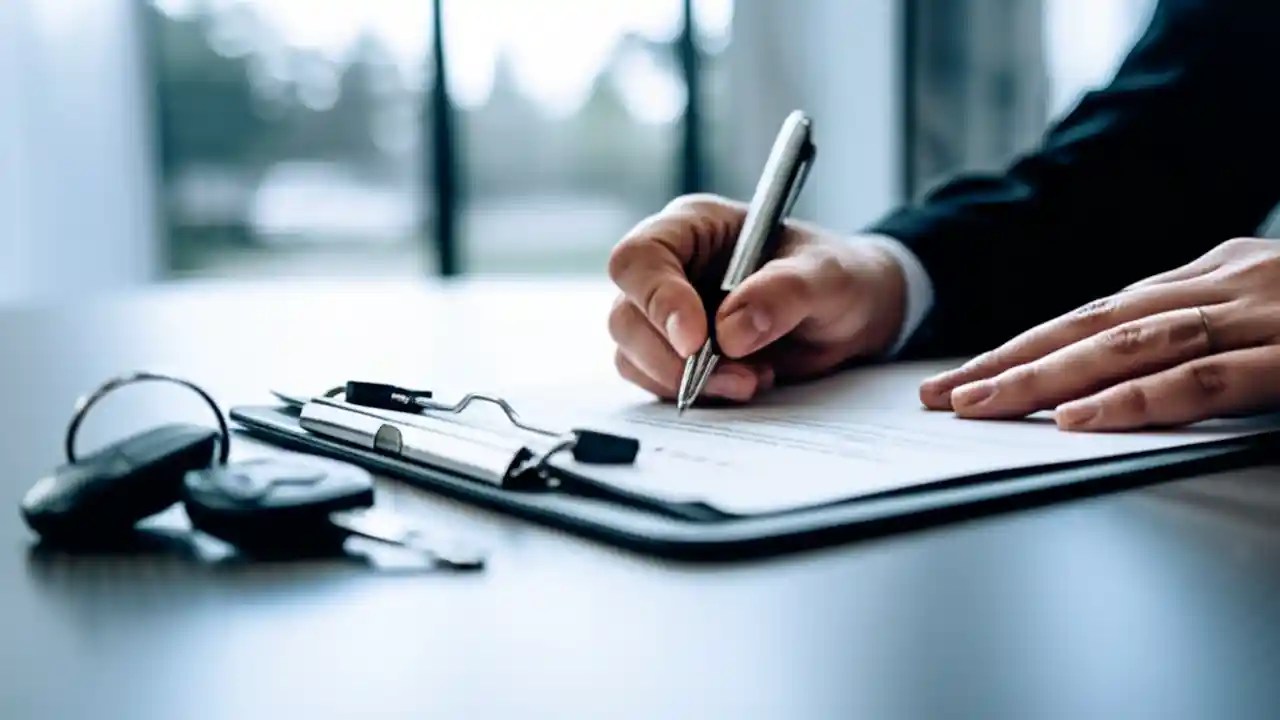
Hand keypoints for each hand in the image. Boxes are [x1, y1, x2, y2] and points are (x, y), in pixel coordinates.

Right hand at [607, 194, 907, 402]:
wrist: (851, 315)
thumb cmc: (838, 277)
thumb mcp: (827, 276)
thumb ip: (783, 293)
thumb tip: (730, 330)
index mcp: (694, 227)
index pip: (640, 258)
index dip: (657, 299)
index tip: (695, 339)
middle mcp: (671, 268)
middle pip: (626, 314)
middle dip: (671, 356)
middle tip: (735, 374)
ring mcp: (668, 313)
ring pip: (633, 353)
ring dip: (683, 380)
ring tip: (751, 379)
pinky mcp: (676, 353)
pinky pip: (655, 380)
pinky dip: (694, 393)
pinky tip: (745, 382)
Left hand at [920, 237, 1279, 429]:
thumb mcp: (1277, 311)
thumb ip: (1208, 331)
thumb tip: (1137, 365)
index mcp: (1217, 273)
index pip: (1100, 313)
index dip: (1026, 346)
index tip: (967, 375)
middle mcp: (1225, 284)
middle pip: (1093, 324)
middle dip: (1009, 361)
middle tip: (939, 393)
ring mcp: (1257, 317)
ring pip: (1126, 345)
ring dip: (1043, 378)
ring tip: (977, 404)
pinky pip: (1200, 381)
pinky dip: (1132, 399)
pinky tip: (1075, 419)